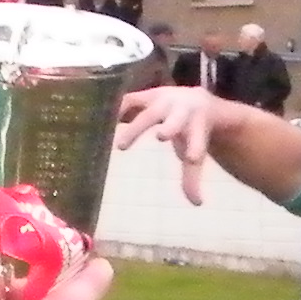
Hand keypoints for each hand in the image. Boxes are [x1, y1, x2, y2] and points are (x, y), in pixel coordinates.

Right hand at [116, 84, 231, 202]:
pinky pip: (130, 102)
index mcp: (196, 127)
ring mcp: (163, 100)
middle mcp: (181, 111)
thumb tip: (196, 204)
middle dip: (169, 127)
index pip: (198, 140)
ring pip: (149, 112)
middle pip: (174, 121)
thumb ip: (192, 178)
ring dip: (135, 127)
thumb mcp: (195, 154)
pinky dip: (118, 113)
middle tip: (160, 137)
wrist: (196, 100)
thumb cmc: (192, 133)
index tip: (193, 158)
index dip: (195, 149)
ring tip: (120, 145)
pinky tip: (102, 127)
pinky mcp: (146, 95)